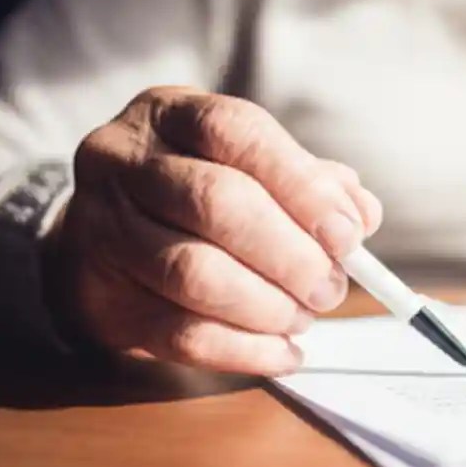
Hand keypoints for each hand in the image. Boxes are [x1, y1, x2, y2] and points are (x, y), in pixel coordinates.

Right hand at [50, 87, 381, 373]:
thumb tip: (361, 215)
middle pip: (216, 203)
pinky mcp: (104, 297)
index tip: (347, 235)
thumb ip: (314, 183)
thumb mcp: (254, 166)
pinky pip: (180, 334)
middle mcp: (124, 161)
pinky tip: (283, 353)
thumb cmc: (202, 193)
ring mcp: (104, 228)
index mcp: (170, 114)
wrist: (106, 237)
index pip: (237, 134)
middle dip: (290, 255)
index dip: (301, 186)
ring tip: (303, 317)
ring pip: (194, 273)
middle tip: (330, 288)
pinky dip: (245, 351)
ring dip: (268, 307)